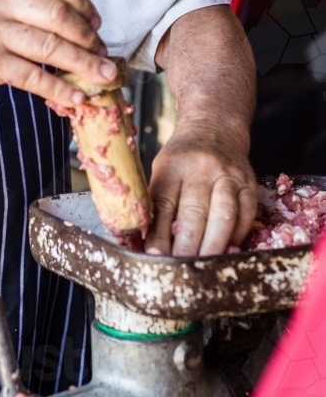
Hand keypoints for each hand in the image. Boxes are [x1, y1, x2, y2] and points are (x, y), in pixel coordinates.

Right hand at [0, 0, 116, 108]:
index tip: (96, 22)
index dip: (84, 2)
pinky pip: (34, 77)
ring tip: (103, 76)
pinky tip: (76, 96)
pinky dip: (60, 89)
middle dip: (89, 38)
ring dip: (84, 64)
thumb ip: (34, 4)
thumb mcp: (0, 3)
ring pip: (51, 47)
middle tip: (104, 54)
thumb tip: (86, 25)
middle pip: (59, 16)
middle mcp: (2, 2)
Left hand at [144, 130, 257, 256]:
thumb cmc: (182, 157)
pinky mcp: (249, 183)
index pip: (164, 204)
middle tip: (182, 270)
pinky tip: (229, 249)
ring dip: (215, 244)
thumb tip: (148, 246)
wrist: (214, 126)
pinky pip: (246, 214)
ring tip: (206, 267)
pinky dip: (238, 235)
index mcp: (172, 166)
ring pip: (224, 214)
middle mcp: (201, 169)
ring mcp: (228, 175)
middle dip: (188, 246)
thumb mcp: (162, 171)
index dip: (160, 234)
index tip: (155, 257)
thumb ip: (157, 205)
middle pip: (195, 211)